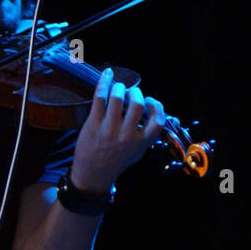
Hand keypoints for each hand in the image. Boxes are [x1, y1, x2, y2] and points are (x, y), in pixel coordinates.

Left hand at [70, 68, 167, 193]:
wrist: (92, 175)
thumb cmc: (118, 161)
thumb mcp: (139, 152)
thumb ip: (148, 134)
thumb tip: (157, 112)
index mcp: (141, 142)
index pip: (158, 120)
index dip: (157, 107)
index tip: (152, 102)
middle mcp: (127, 135)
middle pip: (138, 104)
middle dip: (136, 93)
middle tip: (132, 93)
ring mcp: (109, 129)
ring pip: (118, 98)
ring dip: (120, 88)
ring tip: (119, 88)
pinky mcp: (93, 123)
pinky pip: (100, 98)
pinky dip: (104, 82)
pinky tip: (107, 74)